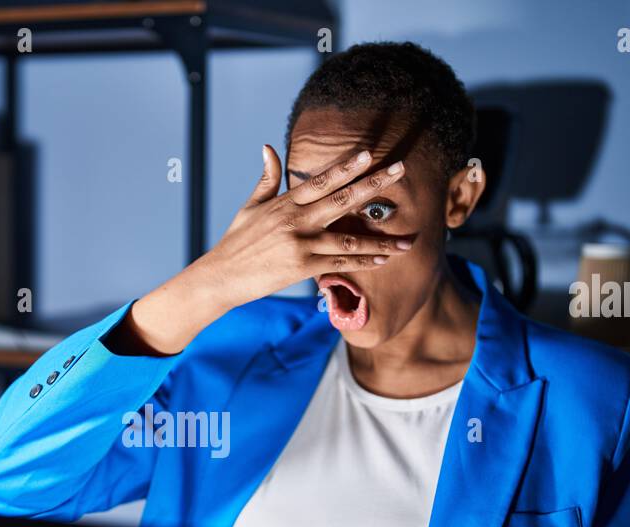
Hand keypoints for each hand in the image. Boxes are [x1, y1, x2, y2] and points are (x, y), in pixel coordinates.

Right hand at [125, 146, 409, 354]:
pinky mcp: (302, 267)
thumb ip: (266, 178)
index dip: (347, 166)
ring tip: (409, 239)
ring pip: (349, 238)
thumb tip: (267, 147)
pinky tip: (384, 259)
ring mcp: (300, 244)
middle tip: (400, 169)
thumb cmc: (236, 241)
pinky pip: (340, 264)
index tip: (369, 154)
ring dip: (382, 240)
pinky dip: (364, 261)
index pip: (321, 180)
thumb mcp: (250, 205)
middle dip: (374, 184)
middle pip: (343, 199)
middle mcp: (296, 220)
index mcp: (285, 202)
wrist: (221, 276)